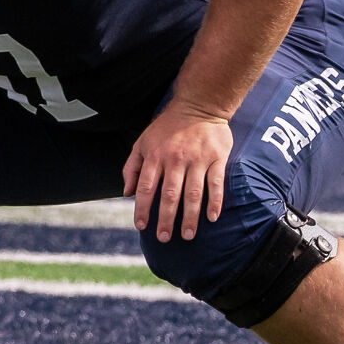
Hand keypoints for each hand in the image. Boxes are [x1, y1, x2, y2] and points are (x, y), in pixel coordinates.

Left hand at [122, 101, 233, 241]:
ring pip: (193, 193)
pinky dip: (214, 202)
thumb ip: (132, 167)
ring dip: (189, 217)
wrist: (199, 105)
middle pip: (169, 195)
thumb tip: (126, 193)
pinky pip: (216, 184)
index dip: (142, 208)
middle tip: (164, 238)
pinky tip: (212, 218)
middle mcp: (175, 160)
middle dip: (165, 219)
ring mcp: (198, 160)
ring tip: (187, 235)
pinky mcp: (217, 158)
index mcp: (155, 156)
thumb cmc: (167, 127)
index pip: (146, 187)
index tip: (141, 227)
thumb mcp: (143, 142)